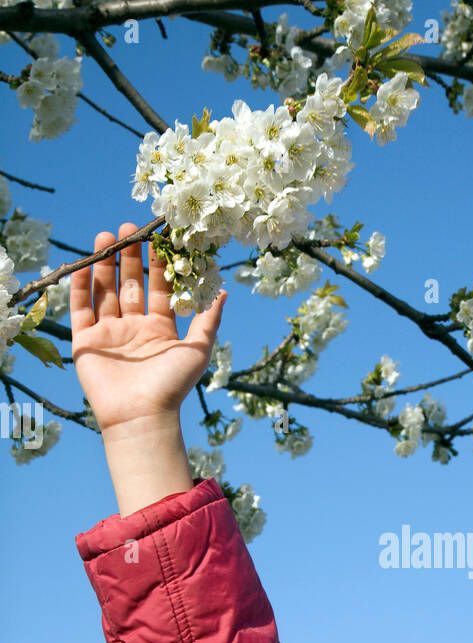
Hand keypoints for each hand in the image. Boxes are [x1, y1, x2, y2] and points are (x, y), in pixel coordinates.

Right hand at [70, 223, 226, 436]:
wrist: (141, 415)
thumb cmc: (172, 385)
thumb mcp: (198, 348)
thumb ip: (208, 318)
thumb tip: (223, 290)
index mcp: (161, 329)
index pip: (159, 288)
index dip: (158, 262)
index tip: (159, 236)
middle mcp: (134, 328)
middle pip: (130, 284)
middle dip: (129, 256)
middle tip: (129, 227)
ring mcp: (109, 334)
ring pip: (105, 291)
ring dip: (104, 264)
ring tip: (106, 236)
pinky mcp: (86, 342)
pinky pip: (80, 309)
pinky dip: (80, 287)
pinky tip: (82, 263)